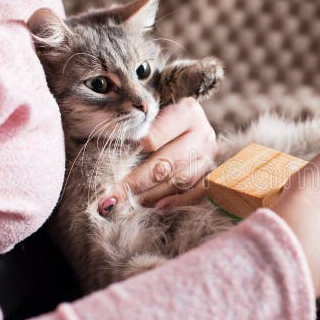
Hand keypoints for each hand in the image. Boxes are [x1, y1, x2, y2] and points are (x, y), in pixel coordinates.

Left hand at [99, 98, 216, 213]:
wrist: (190, 125)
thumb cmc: (162, 120)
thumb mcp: (151, 116)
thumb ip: (136, 130)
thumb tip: (111, 157)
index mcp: (187, 112)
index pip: (153, 138)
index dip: (129, 154)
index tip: (107, 168)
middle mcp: (203, 133)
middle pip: (166, 162)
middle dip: (135, 182)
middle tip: (112, 197)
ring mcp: (210, 155)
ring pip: (181, 180)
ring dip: (152, 195)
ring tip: (129, 204)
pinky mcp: (212, 173)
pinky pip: (198, 192)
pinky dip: (178, 201)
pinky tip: (158, 207)